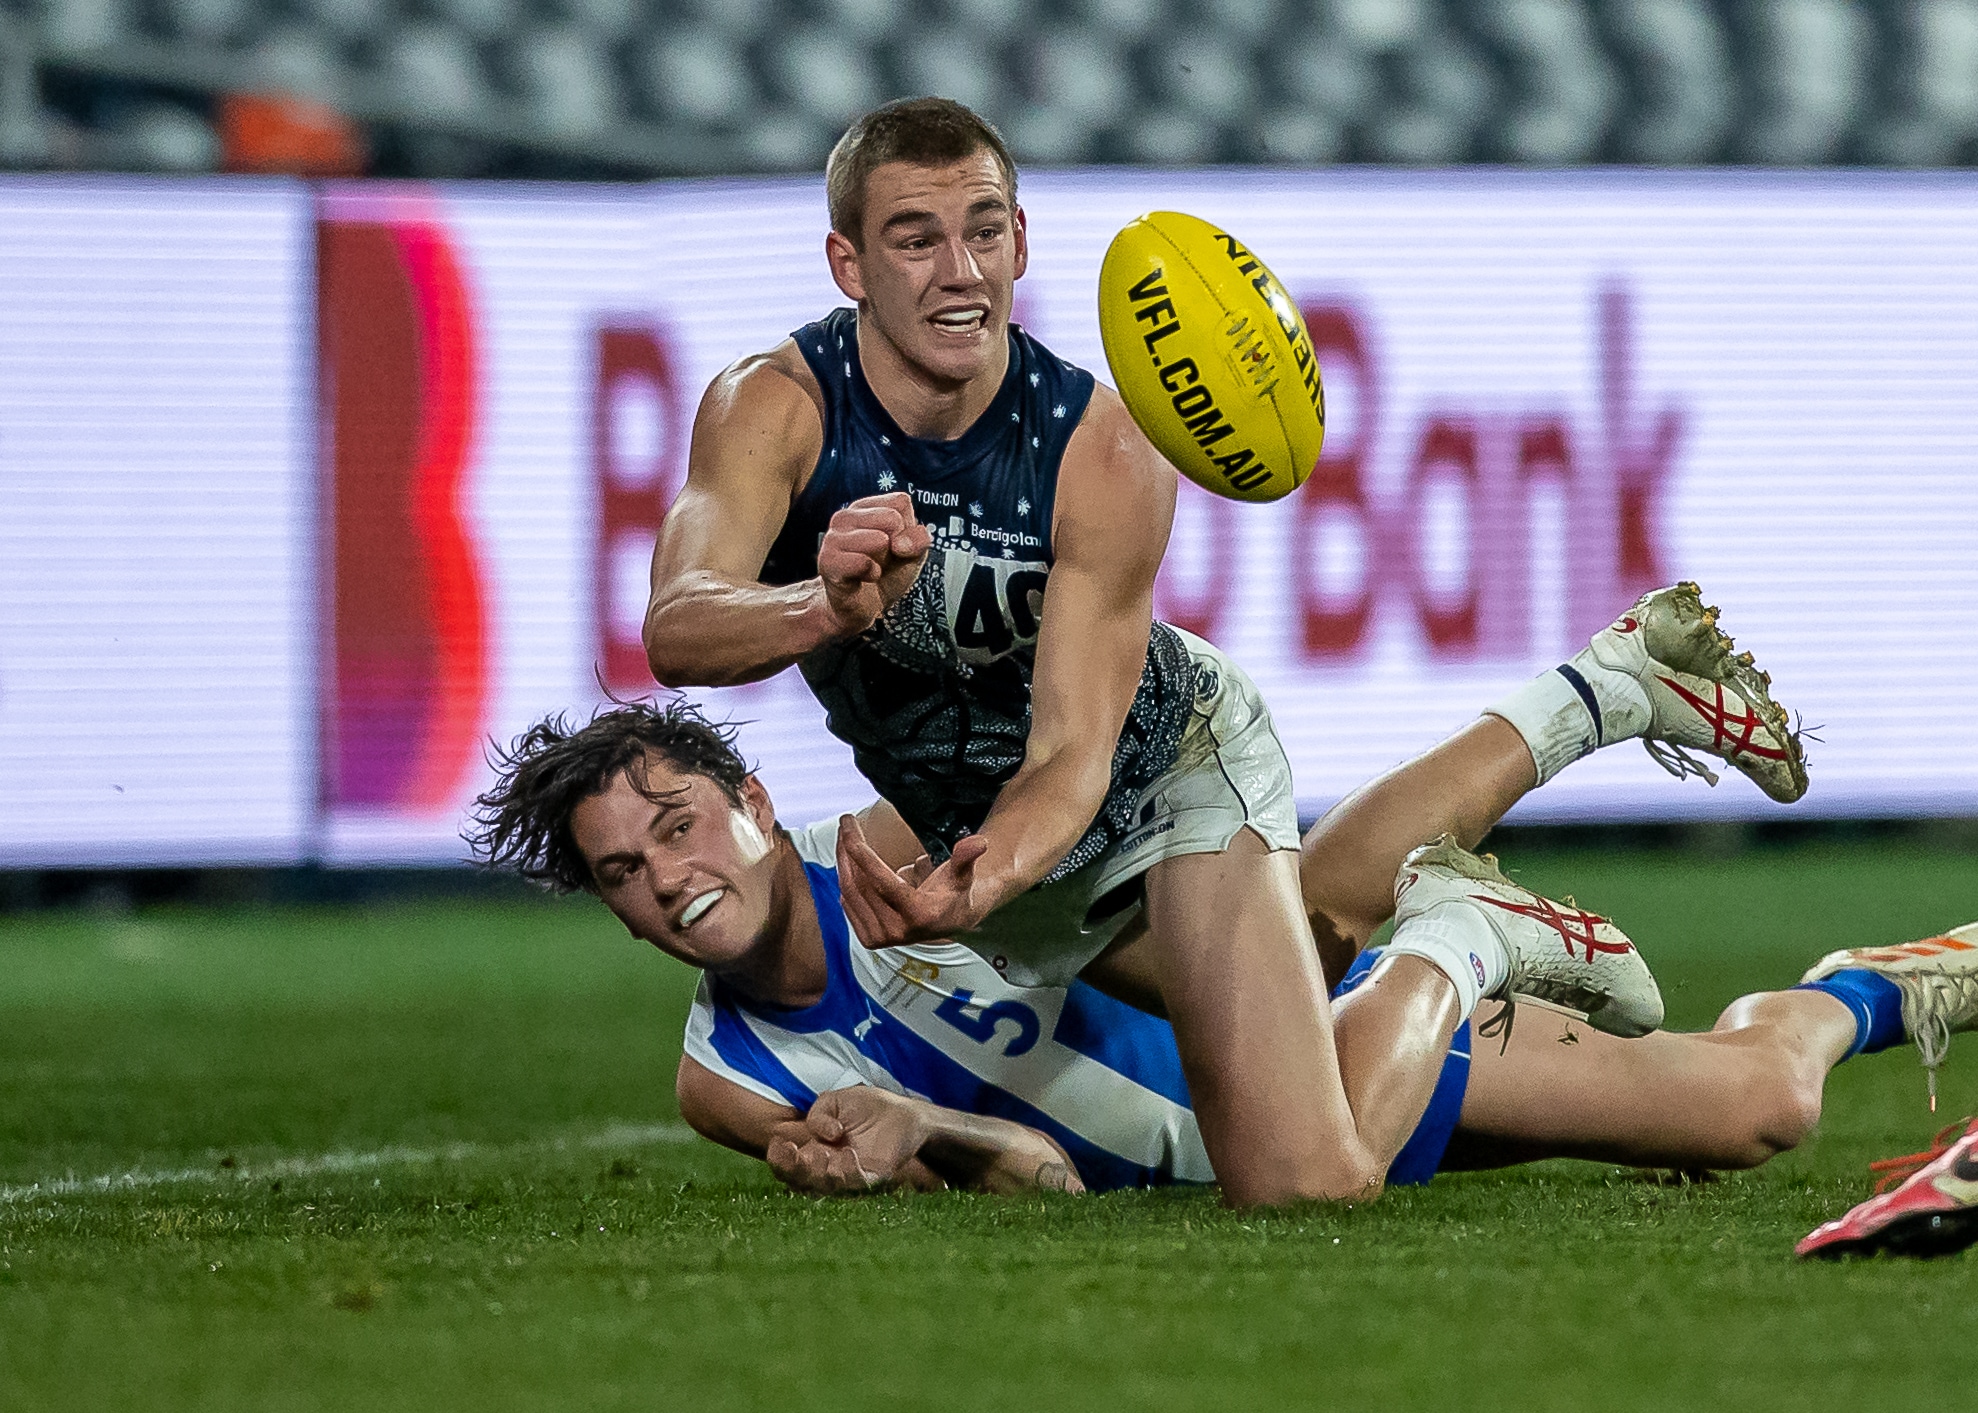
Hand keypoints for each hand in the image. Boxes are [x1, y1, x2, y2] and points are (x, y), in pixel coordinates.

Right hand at [763, 1088, 930, 1195]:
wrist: (901, 1111)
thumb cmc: (866, 1107)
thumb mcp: (834, 1101)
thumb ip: (819, 1114)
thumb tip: (822, 1135)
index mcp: (813, 1151)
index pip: (787, 1166)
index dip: (778, 1159)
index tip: (780, 1142)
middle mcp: (827, 1168)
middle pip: (801, 1183)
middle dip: (794, 1170)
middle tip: (798, 1151)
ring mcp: (849, 1176)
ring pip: (827, 1187)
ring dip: (821, 1171)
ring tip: (827, 1152)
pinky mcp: (872, 1178)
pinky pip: (857, 1184)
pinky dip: (849, 1172)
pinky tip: (848, 1154)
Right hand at [815, 493, 929, 638]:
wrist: (861, 608)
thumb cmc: (884, 576)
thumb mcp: (914, 554)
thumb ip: (919, 539)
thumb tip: (902, 542)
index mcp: (865, 508)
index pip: (900, 502)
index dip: (907, 528)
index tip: (896, 545)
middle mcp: (846, 516)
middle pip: (892, 518)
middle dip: (896, 545)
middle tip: (882, 559)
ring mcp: (833, 537)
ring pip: (879, 539)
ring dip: (883, 562)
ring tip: (872, 568)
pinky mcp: (828, 561)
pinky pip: (863, 562)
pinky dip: (872, 574)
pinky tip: (864, 578)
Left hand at [836, 813, 996, 949]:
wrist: (949, 921)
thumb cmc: (954, 891)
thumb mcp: (963, 872)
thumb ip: (967, 856)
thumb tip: (978, 842)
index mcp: (919, 915)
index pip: (883, 883)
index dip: (864, 856)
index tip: (850, 831)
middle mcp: (898, 931)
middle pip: (861, 885)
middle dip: (849, 850)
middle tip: (846, 822)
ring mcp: (881, 937)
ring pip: (850, 892)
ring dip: (843, 860)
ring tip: (844, 834)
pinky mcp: (869, 938)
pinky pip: (848, 901)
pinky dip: (845, 876)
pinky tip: (847, 856)